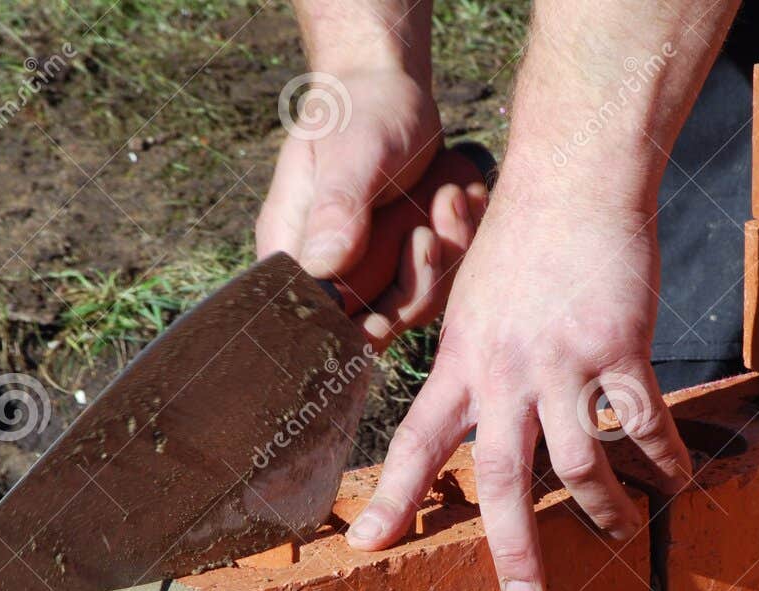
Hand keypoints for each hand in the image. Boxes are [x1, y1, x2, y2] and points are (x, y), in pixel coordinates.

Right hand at [256, 69, 482, 345]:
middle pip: (373, 324)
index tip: (384, 317)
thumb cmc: (360, 114)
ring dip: (442, 258)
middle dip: (411, 287)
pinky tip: (462, 196)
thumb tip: (323, 268)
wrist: (389, 89)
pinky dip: (460, 241)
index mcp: (295, 252)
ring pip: (416, 303)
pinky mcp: (410, 261)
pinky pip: (442, 277)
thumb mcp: (352, 154)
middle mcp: (332, 271)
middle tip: (425, 236)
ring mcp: (375, 269)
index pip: (312, 318)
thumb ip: (337, 209)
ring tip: (449, 198)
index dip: (349, 332)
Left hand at [343, 181, 692, 590]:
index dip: (392, 499)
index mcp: (461, 363)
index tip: (366, 547)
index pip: (416, 443)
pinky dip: (662, 458)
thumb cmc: (522, 239)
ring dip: (602, 507)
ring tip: (620, 532)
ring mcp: (562, 362)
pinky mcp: (618, 347)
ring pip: (578, 461)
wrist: (572, 181)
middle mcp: (505, 371)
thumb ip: (472, 362)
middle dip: (512, 546)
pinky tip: (676, 481)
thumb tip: (473, 409)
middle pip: (500, 476)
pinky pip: (642, 421)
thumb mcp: (471, 302)